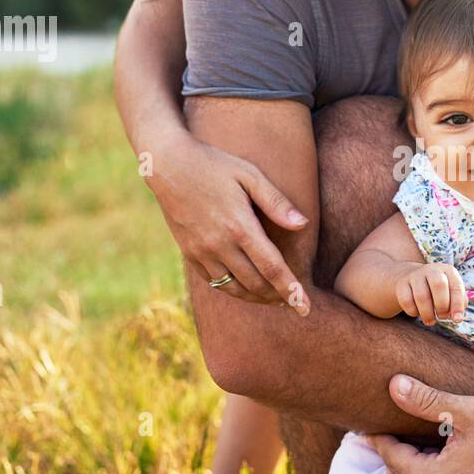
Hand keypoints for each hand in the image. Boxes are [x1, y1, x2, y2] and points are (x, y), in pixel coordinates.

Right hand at [147, 129, 310, 310]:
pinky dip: (233, 289)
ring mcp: (202, 251)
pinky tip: (245, 288)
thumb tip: (303, 224)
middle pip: (256, 284)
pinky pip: (214, 281)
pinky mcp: (189, 253)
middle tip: (293, 301)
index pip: (272, 268)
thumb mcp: (250, 175)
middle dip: (277, 297)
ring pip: (234, 288)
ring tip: (273, 299)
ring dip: (256, 297)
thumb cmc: (214, 165)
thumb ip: (276, 202)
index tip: (305, 308)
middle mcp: (220, 245)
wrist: (168, 165)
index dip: (291, 291)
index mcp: (240, 227)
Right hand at [395, 263, 466, 325]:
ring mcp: (415, 275)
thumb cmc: (439, 290)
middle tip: (442, 317)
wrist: (413, 278)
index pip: (456, 287)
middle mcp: (432, 270)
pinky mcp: (402, 284)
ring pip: (421, 296)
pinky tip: (417, 313)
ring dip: (427, 314)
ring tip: (430, 321)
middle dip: (442, 306)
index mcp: (448, 271)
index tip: (457, 319)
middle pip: (439, 285)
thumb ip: (459, 303)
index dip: (457, 305)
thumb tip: (457, 316)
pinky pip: (407, 301)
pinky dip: (413, 312)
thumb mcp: (451, 292)